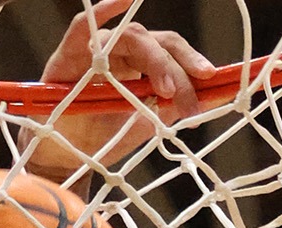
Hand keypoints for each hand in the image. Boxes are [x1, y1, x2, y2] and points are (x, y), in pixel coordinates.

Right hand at [29, 0, 216, 173]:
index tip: (213, 80)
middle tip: (188, 102)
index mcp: (140, 64)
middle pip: (156, 43)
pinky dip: (101, 12)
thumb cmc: (105, 137)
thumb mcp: (149, 123)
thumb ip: (176, 107)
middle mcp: (120, 53)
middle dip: (178, 68)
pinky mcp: (67, 57)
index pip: (171, 51)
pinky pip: (82, 27)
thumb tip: (215, 97)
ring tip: (166, 91)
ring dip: (154, 59)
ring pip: (130, 37)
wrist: (70, 159)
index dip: (193, 62)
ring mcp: (94, 53)